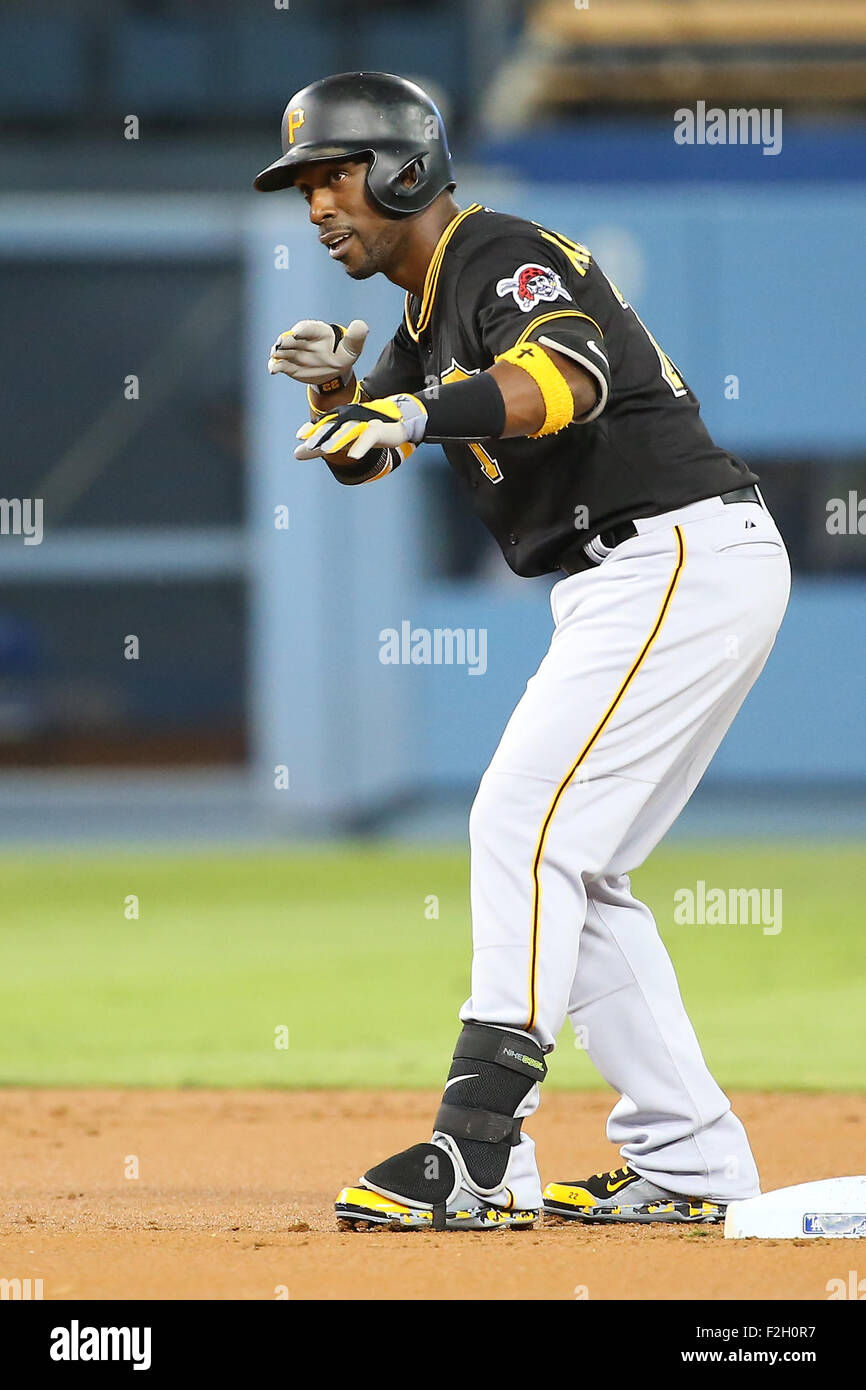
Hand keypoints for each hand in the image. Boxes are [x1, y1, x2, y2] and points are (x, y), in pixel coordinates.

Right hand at [268, 319, 368, 385]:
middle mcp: (303, 340)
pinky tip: (273, 370)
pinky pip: (280, 364)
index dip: (302, 329)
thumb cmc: (342, 354)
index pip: (308, 328)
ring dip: (278, 352)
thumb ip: (355, 337)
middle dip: (285, 340)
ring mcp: (295, 352)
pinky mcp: (289, 364)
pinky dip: (275, 366)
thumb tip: (361, 325)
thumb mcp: (351, 348)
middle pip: (291, 338)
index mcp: (318, 332)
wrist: (334, 370)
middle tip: (281, 344)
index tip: (297, 332)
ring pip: (283, 350)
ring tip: (275, 356)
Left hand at [294, 394, 427, 460]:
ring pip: (349, 430)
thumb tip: (295, 454)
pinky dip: (360, 446)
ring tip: (326, 450)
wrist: (395, 425)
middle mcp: (350, 417)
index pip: (324, 423)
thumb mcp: (340, 441)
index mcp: (341, 418)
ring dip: (338, 440)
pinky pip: (368, 437)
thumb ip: (318, 448)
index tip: (299, 436)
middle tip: (309, 446)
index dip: (312, 428)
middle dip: (321, 435)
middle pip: (334, 426)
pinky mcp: (377, 429)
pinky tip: (353, 456)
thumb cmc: (363, 432)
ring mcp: (364, 422)